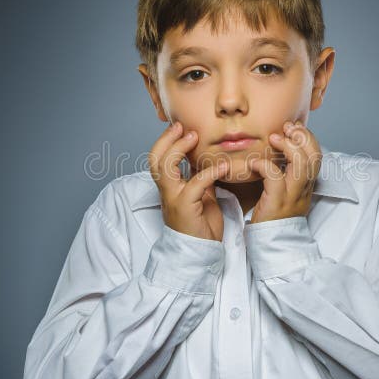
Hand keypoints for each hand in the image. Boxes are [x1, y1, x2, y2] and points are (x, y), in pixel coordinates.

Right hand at [148, 121, 228, 240]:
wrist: (200, 252)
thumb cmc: (201, 225)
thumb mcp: (201, 196)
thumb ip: (201, 178)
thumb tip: (207, 161)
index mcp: (169, 187)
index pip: (158, 159)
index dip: (166, 141)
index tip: (180, 127)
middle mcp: (167, 191)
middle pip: (155, 159)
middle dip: (166, 139)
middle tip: (181, 126)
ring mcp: (173, 199)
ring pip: (165, 168)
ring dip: (179, 149)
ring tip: (194, 137)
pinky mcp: (185, 208)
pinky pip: (195, 185)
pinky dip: (209, 172)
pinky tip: (223, 166)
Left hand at [247, 120, 322, 223]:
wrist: (273, 242)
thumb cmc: (274, 214)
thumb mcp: (286, 191)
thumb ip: (286, 173)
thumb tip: (279, 150)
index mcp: (308, 185)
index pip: (317, 156)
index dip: (308, 137)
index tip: (294, 127)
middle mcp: (304, 189)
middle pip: (314, 157)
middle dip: (302, 137)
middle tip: (286, 127)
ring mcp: (292, 196)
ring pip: (301, 165)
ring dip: (288, 147)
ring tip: (274, 138)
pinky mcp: (277, 202)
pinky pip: (274, 177)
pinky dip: (264, 165)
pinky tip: (254, 162)